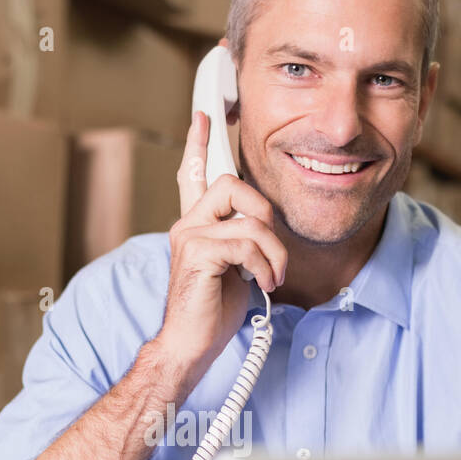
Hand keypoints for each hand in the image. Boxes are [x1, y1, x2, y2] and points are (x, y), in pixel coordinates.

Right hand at [156, 111, 286, 389]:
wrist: (190, 346)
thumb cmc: (212, 312)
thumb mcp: (236, 268)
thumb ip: (244, 240)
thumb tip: (266, 228)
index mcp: (195, 224)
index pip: (192, 173)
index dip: (198, 143)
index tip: (203, 113)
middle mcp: (187, 224)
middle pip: (233, 184)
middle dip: (265, 215)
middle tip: (271, 254)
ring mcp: (189, 237)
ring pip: (249, 219)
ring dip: (273, 252)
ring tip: (272, 279)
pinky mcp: (196, 254)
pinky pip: (246, 243)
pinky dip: (263, 266)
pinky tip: (260, 284)